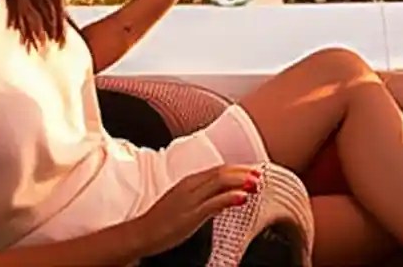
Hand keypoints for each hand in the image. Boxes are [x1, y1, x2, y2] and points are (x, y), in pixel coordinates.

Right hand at [134, 165, 259, 256]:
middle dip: (243, 171)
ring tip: (256, 182)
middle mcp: (191, 186)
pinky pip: (213, 203)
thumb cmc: (161, 221)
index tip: (254, 170)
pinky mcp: (190, 215)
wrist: (141, 234)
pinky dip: (230, 198)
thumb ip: (203, 197)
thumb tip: (223, 196)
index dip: (238, 168)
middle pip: (222, 172)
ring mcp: (190, 200)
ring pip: (219, 182)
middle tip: (261, 173)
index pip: (219, 169)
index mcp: (189, 182)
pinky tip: (243, 197)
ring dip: (241, 180)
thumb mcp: (184, 203)